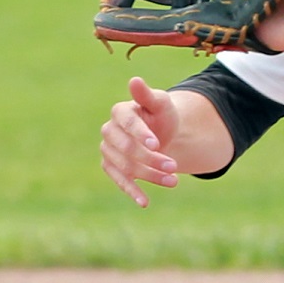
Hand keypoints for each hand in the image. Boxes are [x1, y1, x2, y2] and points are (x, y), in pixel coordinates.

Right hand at [100, 75, 181, 206]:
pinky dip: (132, 191)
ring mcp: (108, 150)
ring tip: (174, 181)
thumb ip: (148, 95)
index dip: (141, 134)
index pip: (128, 124)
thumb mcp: (161, 103)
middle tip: (175, 166)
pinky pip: (119, 181)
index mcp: (120, 112)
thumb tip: (134, 80)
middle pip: (127, 149)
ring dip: (150, 176)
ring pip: (126, 167)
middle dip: (151, 159)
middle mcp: (109, 131)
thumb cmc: (161, 115)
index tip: (157, 145)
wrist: (162, 133)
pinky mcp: (110, 167)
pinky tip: (144, 202)